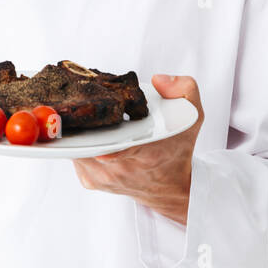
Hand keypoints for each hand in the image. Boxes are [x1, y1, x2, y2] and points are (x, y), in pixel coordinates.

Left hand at [72, 74, 203, 225]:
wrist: (169, 188)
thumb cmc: (177, 149)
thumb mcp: (192, 116)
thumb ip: (185, 90)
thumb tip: (159, 80)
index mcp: (147, 153)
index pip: (121, 149)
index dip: (102, 136)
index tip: (92, 125)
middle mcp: (121, 170)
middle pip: (89, 143)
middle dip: (82, 122)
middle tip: (77, 103)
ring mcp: (103, 177)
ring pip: (77, 148)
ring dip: (76, 130)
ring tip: (79, 113)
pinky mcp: (90, 180)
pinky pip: (74, 155)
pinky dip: (76, 141)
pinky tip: (83, 130)